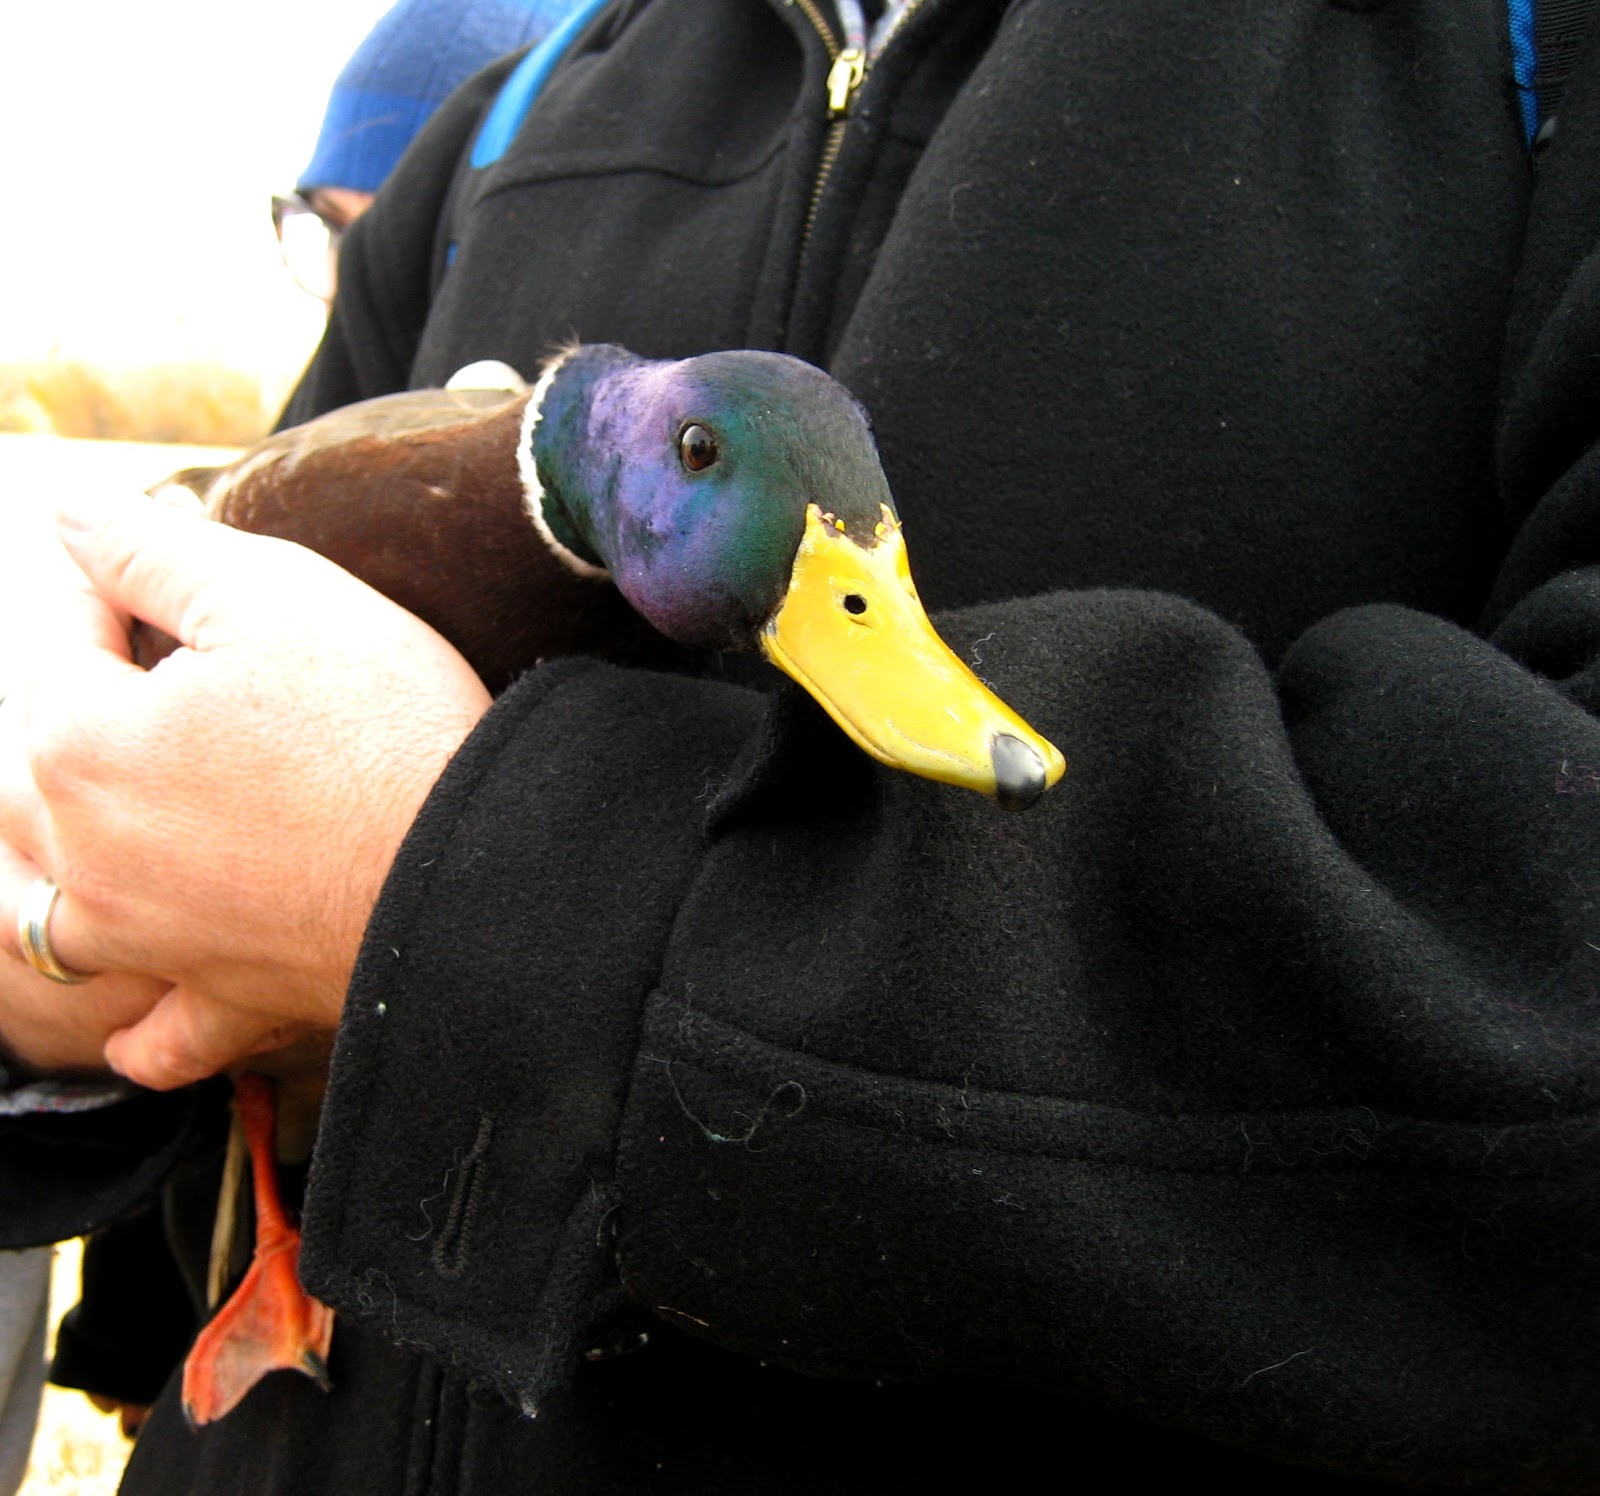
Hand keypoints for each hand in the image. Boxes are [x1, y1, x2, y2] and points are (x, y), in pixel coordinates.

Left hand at [0, 487, 491, 1088]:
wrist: (476, 872)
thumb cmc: (383, 726)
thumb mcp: (276, 595)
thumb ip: (151, 548)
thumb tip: (67, 511)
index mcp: (83, 742)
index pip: (57, 636)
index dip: (103, 582)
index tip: (150, 552)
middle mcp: (86, 854)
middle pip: (30, 768)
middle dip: (69, 704)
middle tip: (137, 668)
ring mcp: (146, 941)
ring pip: (46, 910)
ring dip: (50, 864)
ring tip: (102, 817)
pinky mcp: (220, 1002)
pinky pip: (151, 1032)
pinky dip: (138, 1016)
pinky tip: (151, 981)